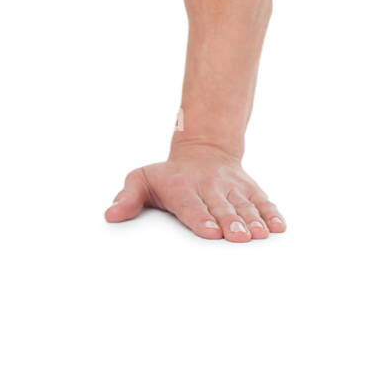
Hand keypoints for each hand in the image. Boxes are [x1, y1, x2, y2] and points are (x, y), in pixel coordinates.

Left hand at [103, 142, 284, 241]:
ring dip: (253, 220)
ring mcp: (232, 188)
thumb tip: (110, 214)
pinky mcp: (249, 189)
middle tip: (238, 237)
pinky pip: (262, 201)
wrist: (203, 151)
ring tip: (260, 234)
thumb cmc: (167, 175)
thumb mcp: (141, 179)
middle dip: (230, 223)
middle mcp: (209, 187)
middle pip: (221, 208)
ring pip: (244, 205)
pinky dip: (271, 213)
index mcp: (182, 188)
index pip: (191, 206)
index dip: (201, 219)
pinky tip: (279, 227)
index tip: (210, 232)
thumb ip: (127, 198)